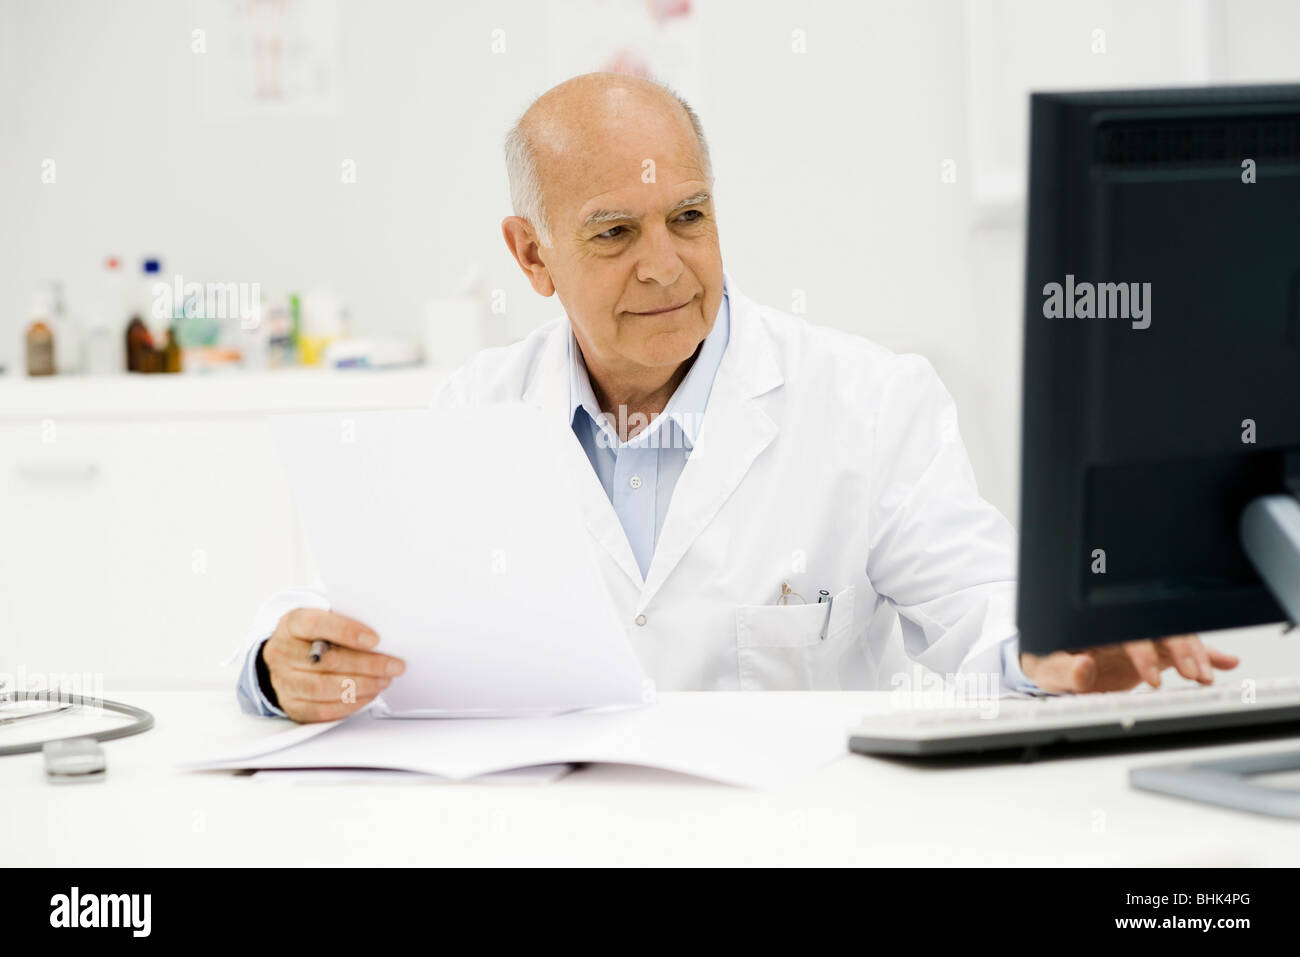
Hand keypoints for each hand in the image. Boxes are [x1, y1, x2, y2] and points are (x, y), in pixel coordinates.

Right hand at [262, 608, 405, 722]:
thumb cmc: (313, 637)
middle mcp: (283, 652)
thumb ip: (347, 624)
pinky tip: (368, 695)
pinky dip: (349, 704)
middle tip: (393, 665)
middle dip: (366, 665)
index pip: (316, 624)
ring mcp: (284, 681)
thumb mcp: (325, 620)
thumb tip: (380, 640)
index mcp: (292, 624)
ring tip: (383, 681)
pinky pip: (321, 710)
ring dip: (361, 686)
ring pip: (323, 688)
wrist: (286, 658)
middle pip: (326, 661)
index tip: (375, 640)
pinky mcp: (292, 705)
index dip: (347, 631)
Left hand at [1019, 634, 1239, 693]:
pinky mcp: (1151, 651)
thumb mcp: (1047, 669)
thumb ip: (1064, 670)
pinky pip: (1180, 649)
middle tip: (1195, 675)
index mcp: (1098, 625)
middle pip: (1159, 629)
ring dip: (1196, 653)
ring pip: (1174, 637)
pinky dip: (1204, 654)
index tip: (1151, 678)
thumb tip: (1081, 668)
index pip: (1128, 631)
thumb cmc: (1047, 662)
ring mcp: (1139, 638)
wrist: (1051, 665)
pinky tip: (1227, 661)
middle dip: (1180, 649)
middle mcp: (1123, 626)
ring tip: (1208, 676)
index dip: (1142, 652)